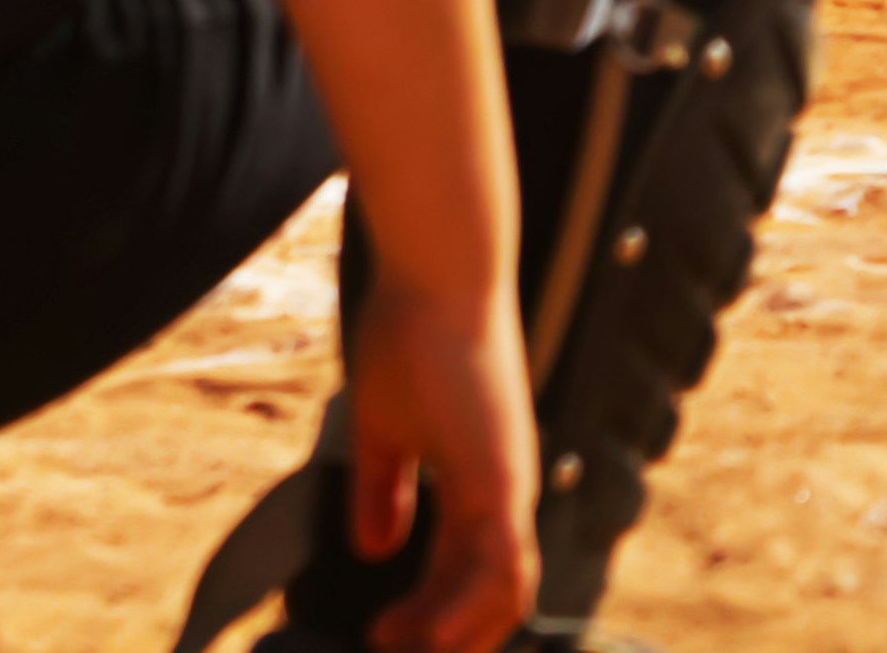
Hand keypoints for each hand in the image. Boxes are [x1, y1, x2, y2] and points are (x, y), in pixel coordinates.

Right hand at [342, 263, 536, 652]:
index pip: (474, 570)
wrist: (435, 271)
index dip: (437, 612)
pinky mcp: (501, 475)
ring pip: (504, 590)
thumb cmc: (408, 333)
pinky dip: (462, 606)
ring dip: (456, 631)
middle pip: (498, 594)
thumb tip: (375, 550)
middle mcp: (508, 490)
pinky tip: (421, 630)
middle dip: (452, 637)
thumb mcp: (383, 426)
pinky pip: (496, 564)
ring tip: (401, 648)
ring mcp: (511, 484)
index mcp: (483, 479)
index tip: (388, 634)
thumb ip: (382, 489)